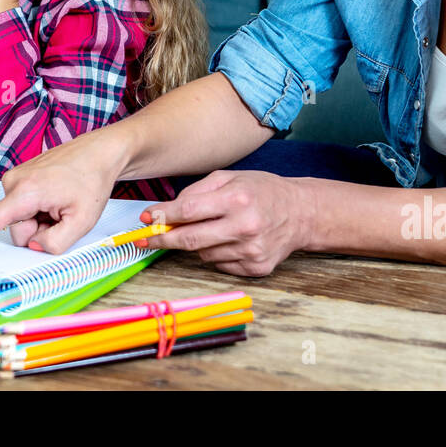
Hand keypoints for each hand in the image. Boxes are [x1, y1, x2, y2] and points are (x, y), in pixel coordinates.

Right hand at [0, 125, 126, 258]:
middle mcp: (13, 182)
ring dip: (41, 220)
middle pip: (16, 229)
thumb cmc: (91, 182)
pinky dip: (40, 211)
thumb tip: (31, 246)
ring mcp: (15, 178)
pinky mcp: (19, 179)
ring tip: (61, 203)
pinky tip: (56, 198)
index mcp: (25, 191)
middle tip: (63, 214)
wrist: (98, 153)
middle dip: (38, 230)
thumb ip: (54, 243)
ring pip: (20, 220)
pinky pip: (24, 209)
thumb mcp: (82, 221)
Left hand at [135, 170, 312, 276]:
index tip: (144, 219)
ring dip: (196, 244)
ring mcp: (251, 250)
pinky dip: (215, 254)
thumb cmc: (262, 191)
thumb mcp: (231, 178)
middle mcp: (245, 226)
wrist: (301, 214)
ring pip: (203, 254)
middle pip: (190, 239)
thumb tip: (164, 211)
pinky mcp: (256, 268)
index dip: (162, 216)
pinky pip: (219, 265)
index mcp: (237, 198)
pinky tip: (229, 241)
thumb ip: (197, 191)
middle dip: (162, 240)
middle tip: (144, 239)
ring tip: (213, 229)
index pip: (189, 210)